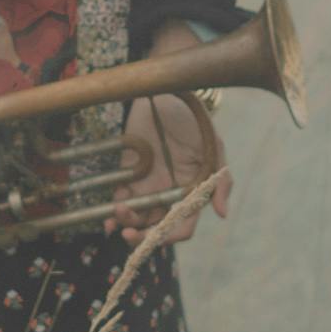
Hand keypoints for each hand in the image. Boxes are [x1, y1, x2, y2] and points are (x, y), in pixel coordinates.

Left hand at [113, 29, 233, 243]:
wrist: (168, 95)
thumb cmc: (195, 121)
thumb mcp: (215, 148)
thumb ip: (220, 181)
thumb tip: (222, 214)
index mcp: (191, 192)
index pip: (182, 226)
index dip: (169, 237)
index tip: (155, 236)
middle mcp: (169, 194)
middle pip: (155, 228)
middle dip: (141, 236)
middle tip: (128, 234)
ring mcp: (148, 186)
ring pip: (136, 218)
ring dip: (125, 224)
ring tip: (117, 216)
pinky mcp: (128, 175)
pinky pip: (120, 200)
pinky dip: (113, 213)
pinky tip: (108, 217)